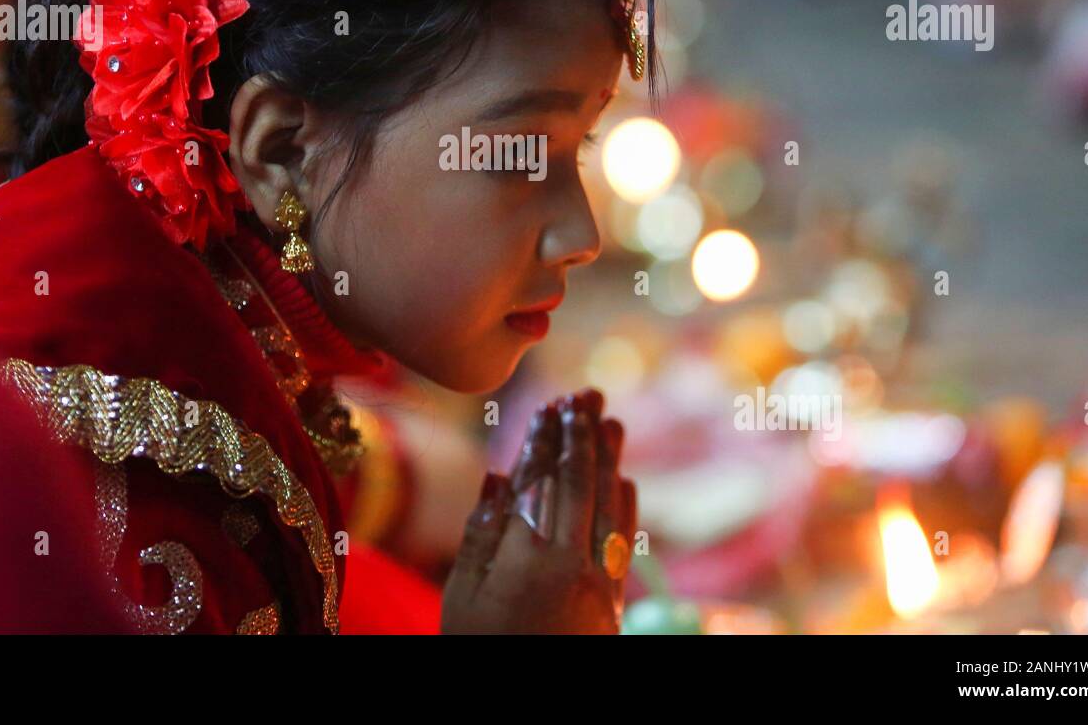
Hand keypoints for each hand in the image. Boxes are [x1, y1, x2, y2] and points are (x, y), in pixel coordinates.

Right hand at [441, 388, 636, 633]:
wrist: (531, 713)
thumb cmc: (481, 650)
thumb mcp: (462, 596)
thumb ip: (483, 534)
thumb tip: (503, 477)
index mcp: (531, 555)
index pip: (544, 480)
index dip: (546, 440)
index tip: (549, 406)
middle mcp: (573, 561)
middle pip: (582, 483)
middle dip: (584, 435)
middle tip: (587, 394)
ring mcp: (599, 581)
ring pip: (609, 505)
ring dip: (610, 459)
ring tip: (610, 420)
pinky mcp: (612, 603)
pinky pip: (624, 541)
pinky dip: (625, 505)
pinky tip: (624, 482)